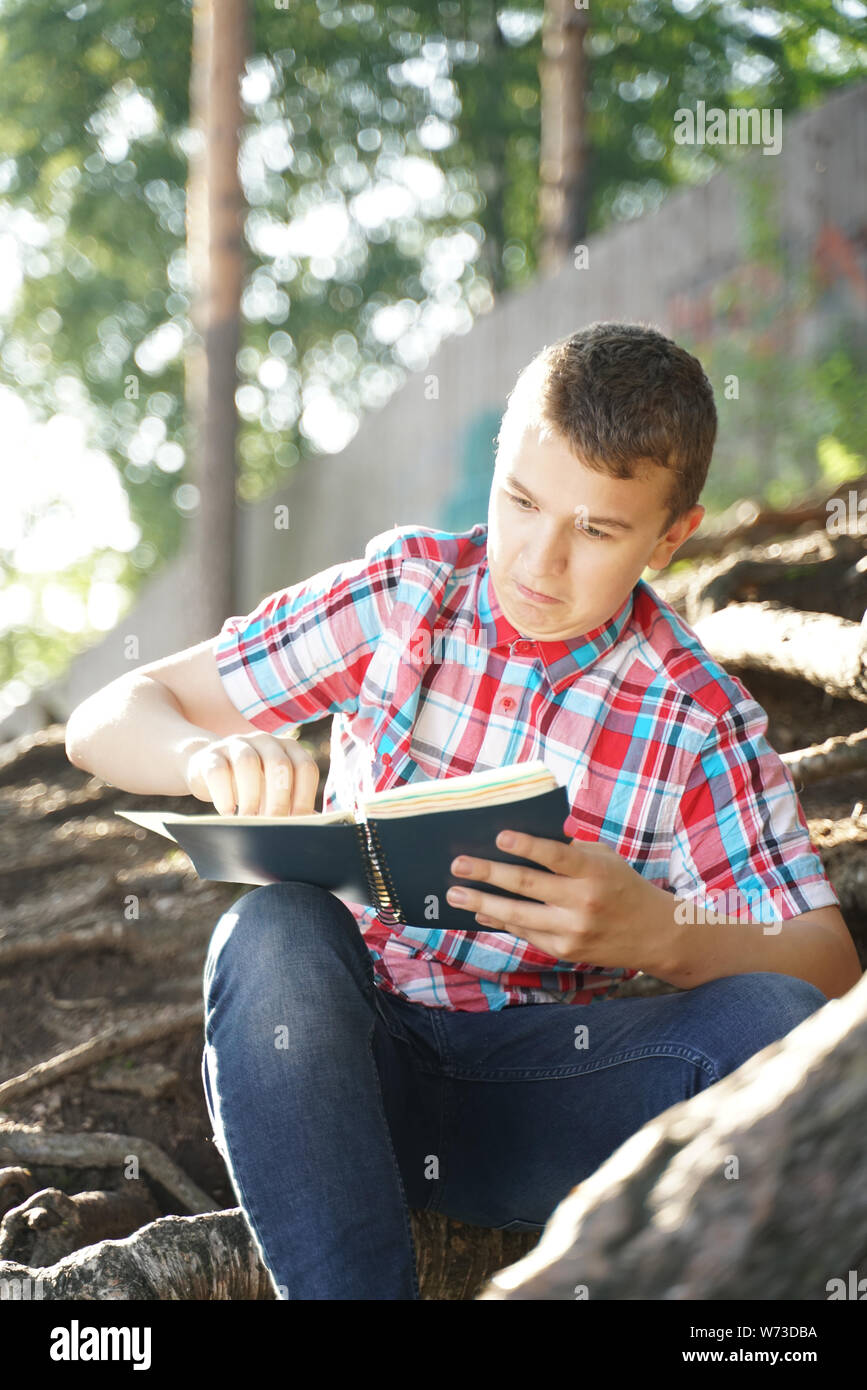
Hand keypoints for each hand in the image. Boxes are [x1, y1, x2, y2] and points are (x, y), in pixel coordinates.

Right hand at [182, 732, 319, 817]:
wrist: (208, 770)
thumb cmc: (251, 787)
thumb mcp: (273, 791)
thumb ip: (293, 805)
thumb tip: (313, 830)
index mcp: (288, 748)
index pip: (305, 768)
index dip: (304, 797)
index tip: (296, 823)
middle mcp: (265, 740)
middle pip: (279, 764)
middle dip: (278, 800)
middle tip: (271, 825)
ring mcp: (237, 743)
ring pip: (247, 763)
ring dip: (250, 797)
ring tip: (248, 821)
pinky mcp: (210, 754)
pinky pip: (218, 770)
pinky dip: (224, 795)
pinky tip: (227, 813)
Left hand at [446, 828, 657, 967]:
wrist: (653, 933)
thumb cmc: (622, 885)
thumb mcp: (605, 858)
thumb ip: (569, 850)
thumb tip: (522, 843)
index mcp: (594, 871)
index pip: (556, 855)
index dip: (527, 846)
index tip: (499, 836)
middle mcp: (583, 902)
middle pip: (528, 886)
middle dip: (488, 873)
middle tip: (458, 864)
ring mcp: (573, 930)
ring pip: (519, 915)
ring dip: (482, 903)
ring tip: (456, 893)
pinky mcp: (565, 950)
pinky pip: (526, 932)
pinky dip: (501, 921)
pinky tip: (481, 912)